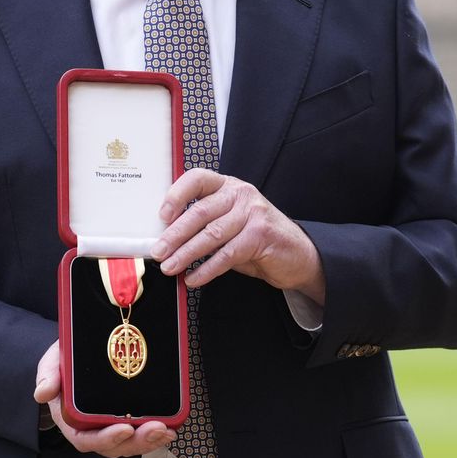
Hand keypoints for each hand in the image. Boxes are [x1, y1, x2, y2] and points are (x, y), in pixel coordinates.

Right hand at [33, 341, 175, 457]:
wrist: (79, 355)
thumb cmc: (65, 363)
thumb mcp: (53, 363)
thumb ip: (48, 375)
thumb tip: (42, 392)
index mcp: (71, 420)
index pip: (86, 439)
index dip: (106, 438)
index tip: (124, 429)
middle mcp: (92, 428)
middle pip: (114, 446)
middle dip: (137, 441)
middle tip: (156, 428)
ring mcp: (110, 426)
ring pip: (130, 444)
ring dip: (150, 440)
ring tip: (166, 430)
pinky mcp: (127, 419)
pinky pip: (140, 434)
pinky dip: (155, 434)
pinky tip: (171, 428)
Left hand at [149, 169, 326, 303]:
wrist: (298, 254)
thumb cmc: (258, 238)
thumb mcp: (230, 223)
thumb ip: (205, 224)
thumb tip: (168, 240)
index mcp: (228, 186)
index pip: (198, 179)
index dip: (176, 195)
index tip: (162, 215)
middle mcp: (241, 194)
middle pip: (200, 212)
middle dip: (175, 235)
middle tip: (159, 251)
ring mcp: (253, 213)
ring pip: (211, 234)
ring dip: (186, 254)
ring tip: (170, 267)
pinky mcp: (261, 235)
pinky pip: (227, 254)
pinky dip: (207, 269)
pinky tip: (194, 278)